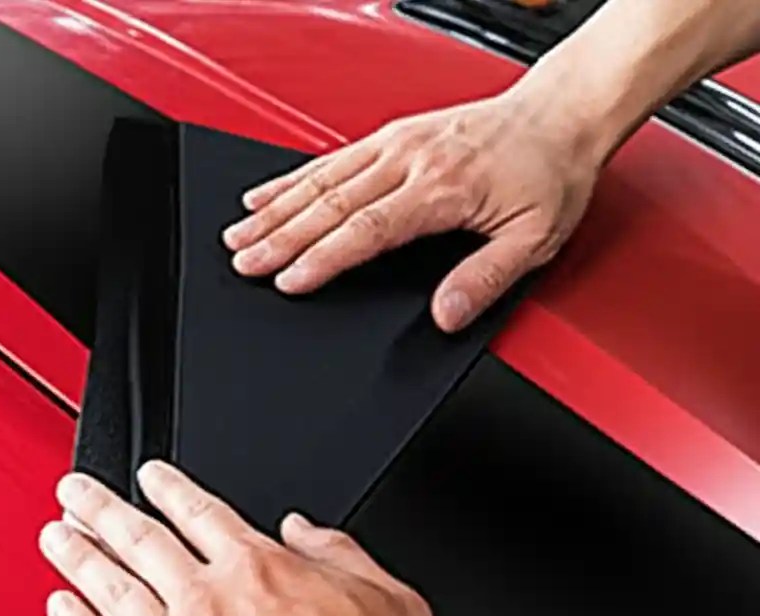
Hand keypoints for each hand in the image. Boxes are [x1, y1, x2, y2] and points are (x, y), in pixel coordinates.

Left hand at [38, 461, 451, 615]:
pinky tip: (60, 609)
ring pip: (111, 589)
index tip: (148, 475)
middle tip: (73, 489)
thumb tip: (306, 528)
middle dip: (101, 509)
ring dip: (77, 557)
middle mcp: (209, 603)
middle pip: (139, 540)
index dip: (168, 488)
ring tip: (55, 534)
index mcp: (261, 570)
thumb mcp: (394, 602)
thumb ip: (341, 554)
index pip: (200, 512)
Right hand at [222, 92, 600, 331]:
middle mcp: (411, 160)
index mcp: (441, 189)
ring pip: (322, 178)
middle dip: (280, 236)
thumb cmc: (549, 173)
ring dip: (276, 208)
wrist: (560, 115)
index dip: (322, 257)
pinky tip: (266, 195)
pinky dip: (293, 178)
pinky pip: (332, 158)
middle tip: (243, 260)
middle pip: (331, 203)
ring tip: (239, 234)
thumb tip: (446, 315)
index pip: (367, 230)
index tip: (287, 278)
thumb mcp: (536, 238)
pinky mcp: (393, 134)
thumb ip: (486, 278)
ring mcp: (397, 143)